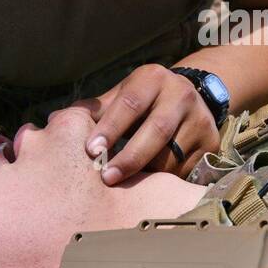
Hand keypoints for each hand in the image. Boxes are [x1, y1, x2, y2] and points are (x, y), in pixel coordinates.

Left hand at [83, 64, 220, 184]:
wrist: (193, 95)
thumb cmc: (143, 100)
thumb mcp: (123, 95)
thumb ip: (95, 110)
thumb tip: (56, 121)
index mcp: (152, 79)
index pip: (129, 104)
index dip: (110, 128)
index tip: (92, 150)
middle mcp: (180, 95)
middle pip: (156, 130)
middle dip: (130, 157)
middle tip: (108, 178)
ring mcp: (200, 119)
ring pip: (172, 154)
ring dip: (147, 174)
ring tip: (128, 187)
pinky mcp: (211, 142)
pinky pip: (185, 169)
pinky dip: (165, 182)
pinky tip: (151, 188)